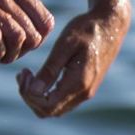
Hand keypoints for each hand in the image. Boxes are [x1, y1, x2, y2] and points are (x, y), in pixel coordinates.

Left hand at [15, 4, 129, 117]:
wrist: (111, 23)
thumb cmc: (87, 29)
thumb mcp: (65, 44)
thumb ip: (50, 69)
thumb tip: (32, 91)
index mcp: (79, 83)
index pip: (46, 106)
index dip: (28, 95)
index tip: (24, 72)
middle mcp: (84, 93)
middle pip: (49, 112)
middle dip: (30, 97)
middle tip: (23, 74)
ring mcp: (86, 92)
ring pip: (55, 109)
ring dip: (37, 96)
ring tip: (28, 74)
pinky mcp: (86, 87)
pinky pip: (62, 101)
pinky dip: (47, 94)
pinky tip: (40, 76)